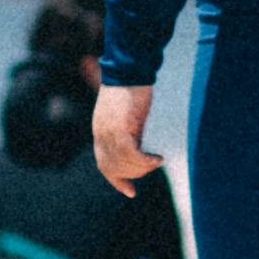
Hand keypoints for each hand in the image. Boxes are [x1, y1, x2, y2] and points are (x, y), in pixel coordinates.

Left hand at [92, 79, 159, 197]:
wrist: (129, 68)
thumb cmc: (131, 86)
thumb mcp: (124, 111)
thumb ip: (126, 129)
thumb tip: (139, 143)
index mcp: (100, 130)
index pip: (104, 164)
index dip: (117, 180)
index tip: (130, 191)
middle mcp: (101, 134)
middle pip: (113, 168)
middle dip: (133, 175)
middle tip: (150, 167)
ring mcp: (109, 132)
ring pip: (123, 164)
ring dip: (141, 168)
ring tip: (156, 161)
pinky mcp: (120, 127)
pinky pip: (131, 154)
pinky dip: (145, 161)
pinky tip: (157, 158)